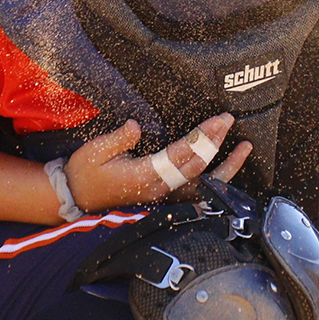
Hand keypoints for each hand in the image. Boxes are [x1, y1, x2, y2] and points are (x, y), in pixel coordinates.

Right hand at [64, 113, 252, 211]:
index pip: (181, 155)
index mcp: (143, 176)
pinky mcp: (163, 196)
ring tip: (244, 149)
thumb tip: (136, 126)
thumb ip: (118, 139)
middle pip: (197, 166)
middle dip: (216, 143)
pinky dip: (214, 179)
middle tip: (229, 121)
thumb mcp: (93, 151)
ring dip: (225, 167)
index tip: (218, 121)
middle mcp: (158, 188)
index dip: (202, 138)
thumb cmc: (84, 173)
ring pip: (203, 184)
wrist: (75, 198)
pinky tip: (226, 168)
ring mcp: (163, 195)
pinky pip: (195, 190)